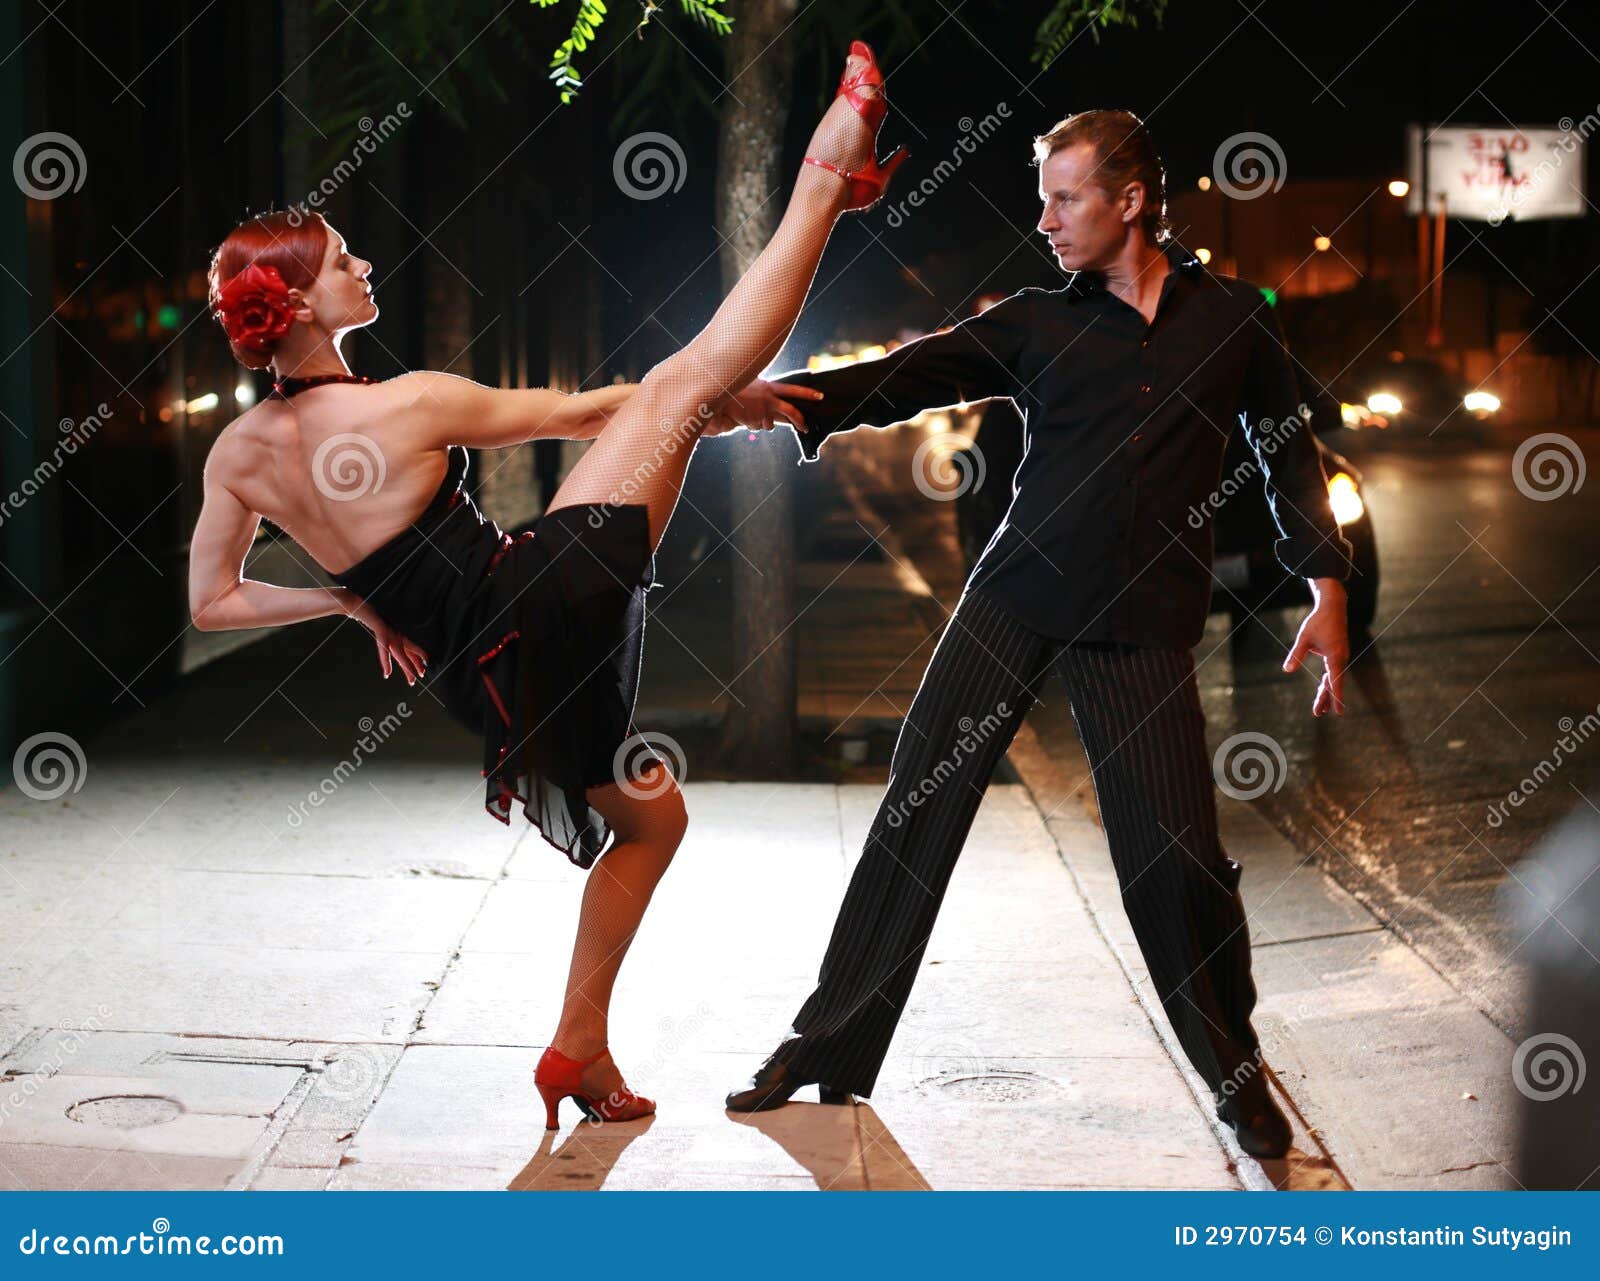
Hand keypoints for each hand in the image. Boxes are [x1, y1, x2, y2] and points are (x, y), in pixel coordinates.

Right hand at [349, 595, 428, 685]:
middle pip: (408, 653)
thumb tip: (389, 644)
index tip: (424, 668)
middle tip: (420, 677)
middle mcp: (396, 634)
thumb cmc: (369, 616)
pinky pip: (384, 649)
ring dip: (406, 668)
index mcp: (397, 633)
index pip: (411, 648)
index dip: (418, 657)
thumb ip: (385, 635)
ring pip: (400, 654)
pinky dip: (386, 662)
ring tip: (411, 679)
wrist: (359, 604)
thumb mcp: (381, 626)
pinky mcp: (381, 631)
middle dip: (415, 666)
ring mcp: (389, 633)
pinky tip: (388, 672)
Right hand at [707, 379, 824, 436]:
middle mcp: (769, 400)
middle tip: (806, 427)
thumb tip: (769, 402)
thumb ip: (761, 392)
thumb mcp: (750, 384)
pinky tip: (741, 415)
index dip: (808, 393)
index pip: (793, 390)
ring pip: (770, 425)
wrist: (719, 393)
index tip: (820, 396)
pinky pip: (755, 427)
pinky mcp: (755, 421)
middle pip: (792, 413)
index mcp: (769, 387)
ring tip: (750, 413)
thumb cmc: (732, 387)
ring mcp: (762, 412)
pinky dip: (750, 424)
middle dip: (801, 422)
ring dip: (763, 423)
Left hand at [1283, 578, 1348, 715]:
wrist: (1333, 606)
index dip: (1336, 697)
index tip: (1338, 712)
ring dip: (1327, 692)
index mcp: (1334, 657)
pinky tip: (1324, 688)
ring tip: (1320, 708)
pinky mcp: (1337, 653)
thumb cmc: (1318, 621)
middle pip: (1333, 683)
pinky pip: (1333, 671)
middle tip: (1317, 714)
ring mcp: (1340, 656)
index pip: (1335, 681)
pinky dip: (1328, 681)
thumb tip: (1287, 670)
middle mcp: (1341, 658)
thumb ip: (1296, 654)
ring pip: (1333, 678)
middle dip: (1326, 699)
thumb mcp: (1304, 638)